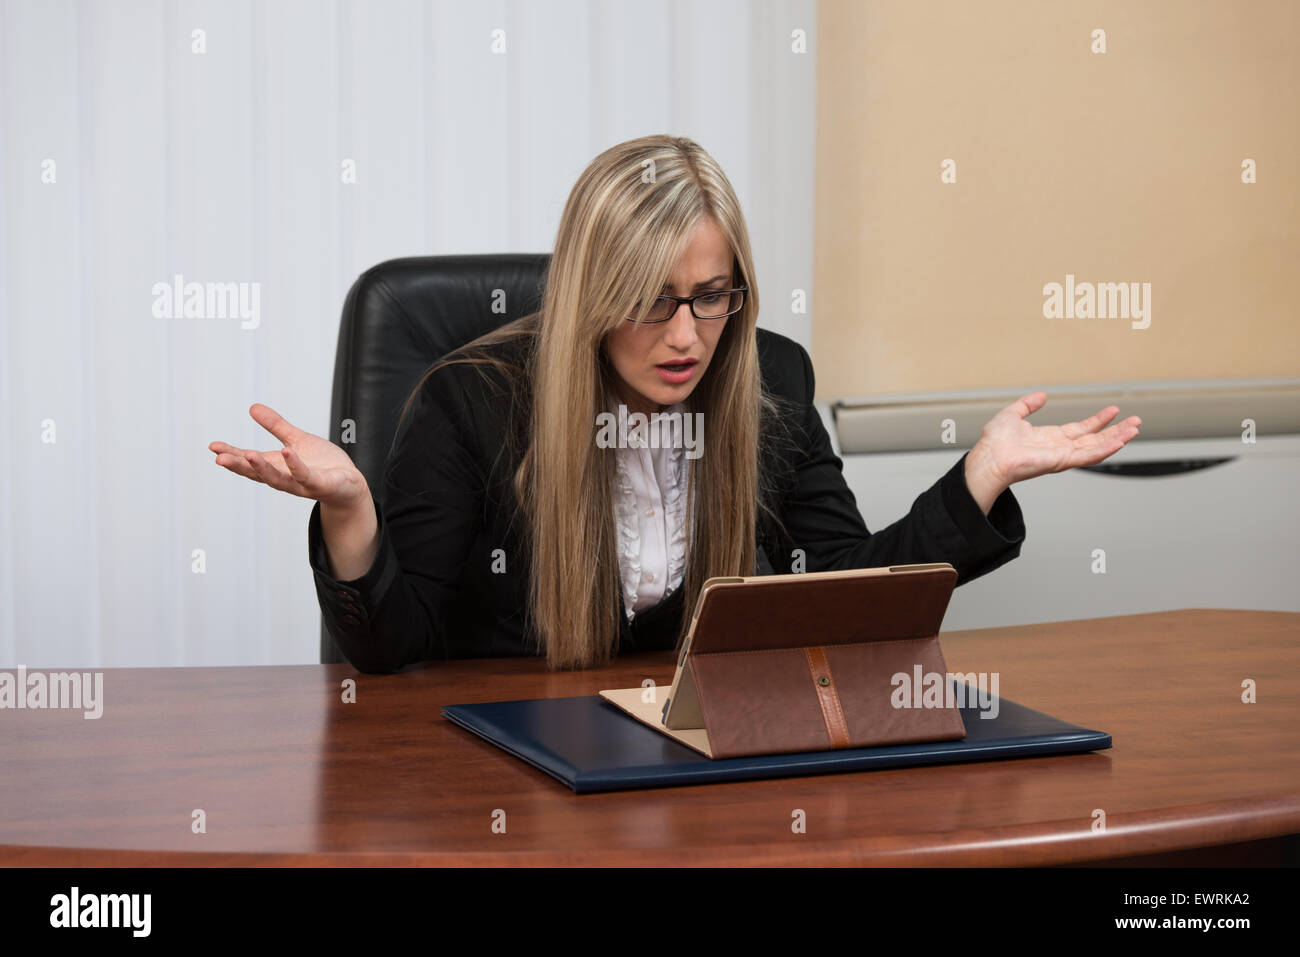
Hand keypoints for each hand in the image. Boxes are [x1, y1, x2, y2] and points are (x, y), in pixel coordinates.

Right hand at [209, 404, 368, 509]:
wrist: (349, 484)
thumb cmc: (322, 464)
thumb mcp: (297, 440)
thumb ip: (276, 426)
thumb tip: (252, 407)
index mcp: (276, 466)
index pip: (249, 461)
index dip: (231, 454)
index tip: (212, 447)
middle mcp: (284, 478)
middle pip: (257, 473)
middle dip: (238, 465)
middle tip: (219, 457)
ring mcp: (301, 484)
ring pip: (277, 479)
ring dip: (261, 468)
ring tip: (247, 454)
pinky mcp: (320, 485)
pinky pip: (305, 476)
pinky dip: (295, 465)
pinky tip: (286, 452)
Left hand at [967, 392, 1141, 495]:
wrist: (989, 457)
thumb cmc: (994, 443)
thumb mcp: (1012, 414)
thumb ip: (1028, 405)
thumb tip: (1041, 396)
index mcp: (1050, 438)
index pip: (1080, 429)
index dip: (1098, 420)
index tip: (1113, 411)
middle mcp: (1059, 448)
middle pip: (1095, 439)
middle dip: (1116, 431)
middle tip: (1135, 422)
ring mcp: (1063, 456)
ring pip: (1097, 448)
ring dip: (1117, 439)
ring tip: (1135, 429)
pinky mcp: (1062, 461)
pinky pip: (1089, 455)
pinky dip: (1106, 449)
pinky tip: (1120, 441)